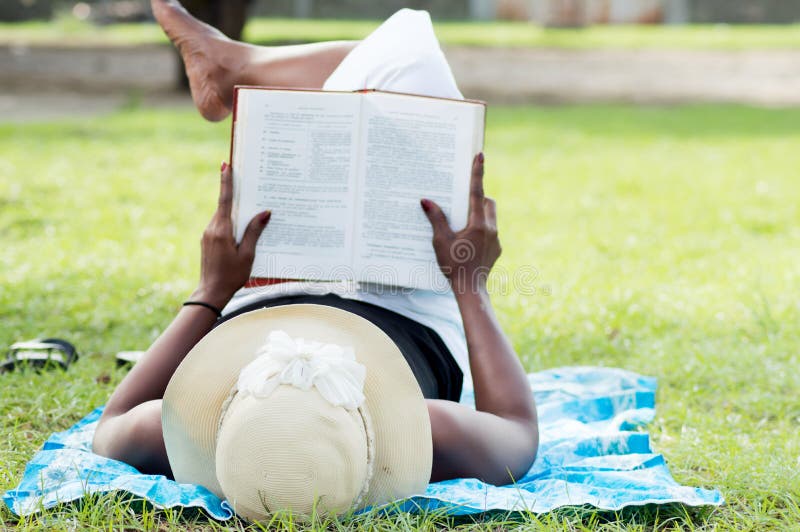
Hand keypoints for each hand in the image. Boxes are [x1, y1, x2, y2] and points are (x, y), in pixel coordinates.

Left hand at [192, 162, 270, 308]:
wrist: (211, 292)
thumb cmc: (231, 276)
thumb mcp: (247, 254)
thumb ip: (254, 232)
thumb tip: (264, 213)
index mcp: (222, 230)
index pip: (225, 200)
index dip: (226, 182)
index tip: (225, 165)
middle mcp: (212, 229)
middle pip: (225, 206)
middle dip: (235, 193)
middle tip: (244, 178)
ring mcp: (208, 234)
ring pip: (223, 216)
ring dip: (234, 210)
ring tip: (249, 208)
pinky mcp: (208, 240)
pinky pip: (220, 225)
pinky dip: (231, 222)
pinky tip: (241, 228)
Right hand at [421, 153, 499, 293]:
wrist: (470, 290)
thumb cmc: (454, 266)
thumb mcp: (440, 241)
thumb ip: (436, 219)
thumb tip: (426, 200)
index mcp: (478, 224)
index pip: (477, 192)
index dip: (477, 172)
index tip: (480, 155)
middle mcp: (491, 229)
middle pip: (488, 202)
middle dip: (478, 198)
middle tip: (461, 202)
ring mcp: (496, 239)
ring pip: (490, 216)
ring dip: (479, 214)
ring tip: (462, 224)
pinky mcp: (497, 249)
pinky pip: (490, 231)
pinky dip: (480, 229)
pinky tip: (467, 241)